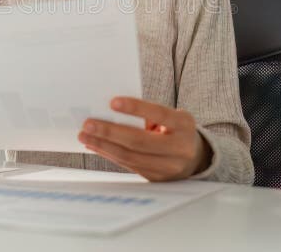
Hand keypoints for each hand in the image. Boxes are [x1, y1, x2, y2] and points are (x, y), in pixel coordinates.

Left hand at [78, 97, 210, 181]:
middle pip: (139, 141)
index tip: (112, 102)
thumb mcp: (171, 117)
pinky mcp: (155, 179)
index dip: (135, 108)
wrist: (195, 157)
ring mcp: (168, 167)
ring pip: (130, 157)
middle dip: (109, 132)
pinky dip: (109, 154)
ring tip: (85, 135)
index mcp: (184, 126)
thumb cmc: (176, 130)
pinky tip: (96, 146)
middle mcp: (179, 149)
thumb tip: (111, 112)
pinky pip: (127, 165)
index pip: (159, 114)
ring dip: (103, 145)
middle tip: (89, 124)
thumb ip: (149, 114)